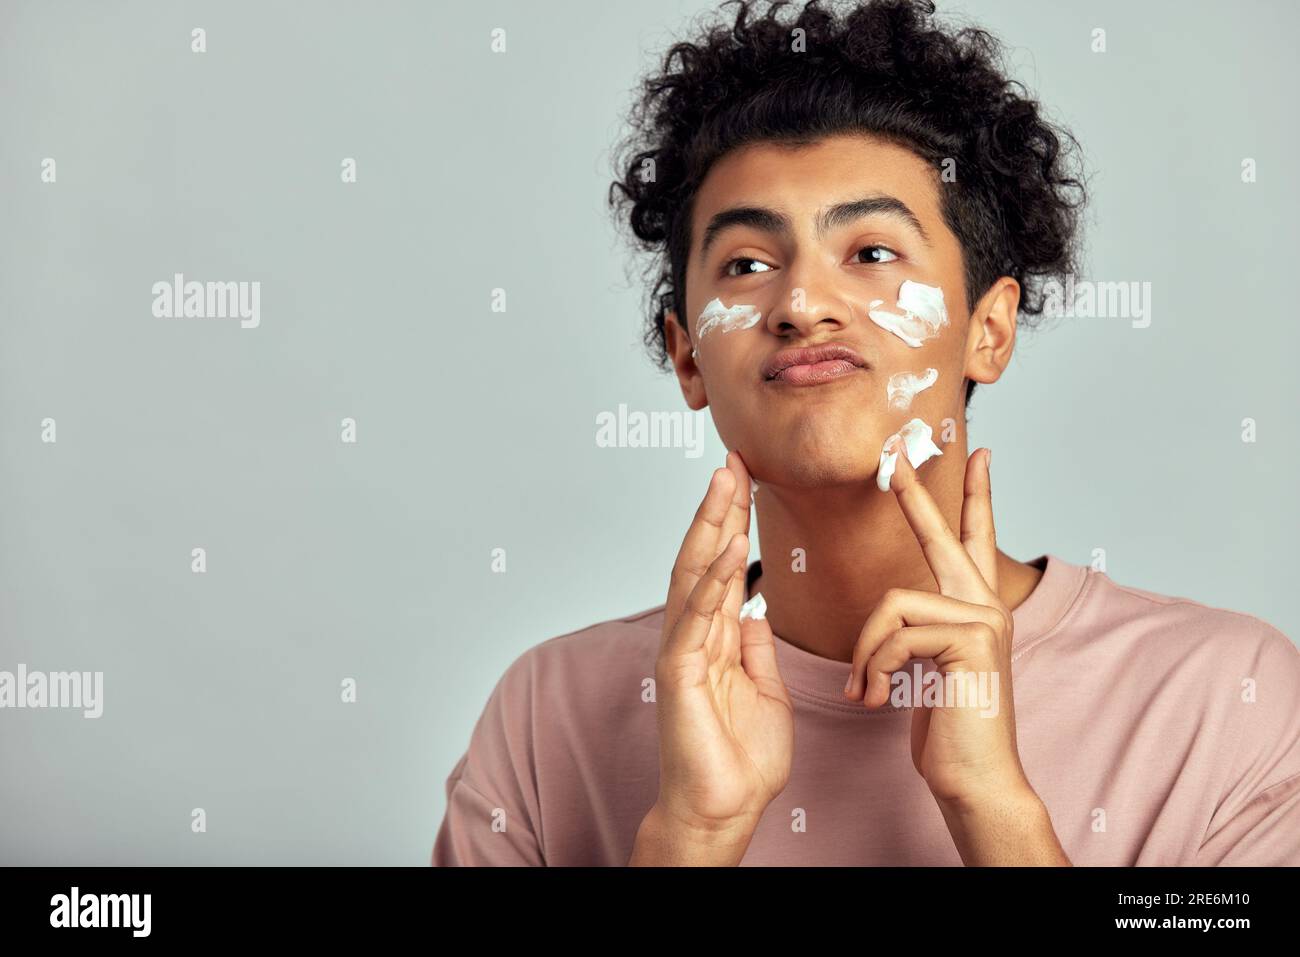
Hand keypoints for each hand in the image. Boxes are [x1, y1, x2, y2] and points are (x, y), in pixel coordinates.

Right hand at [632, 452, 793, 864]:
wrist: (724, 808)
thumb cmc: (742, 756)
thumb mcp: (765, 687)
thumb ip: (755, 647)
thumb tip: (755, 612)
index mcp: (716, 636)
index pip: (725, 565)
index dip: (733, 521)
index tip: (746, 478)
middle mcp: (694, 635)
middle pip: (704, 557)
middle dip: (718, 508)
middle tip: (732, 460)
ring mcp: (683, 651)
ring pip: (692, 576)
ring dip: (709, 527)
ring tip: (724, 483)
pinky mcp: (678, 674)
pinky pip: (696, 620)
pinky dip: (710, 582)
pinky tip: (726, 549)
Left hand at [843, 446, 1027, 809]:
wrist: (974, 781)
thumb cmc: (947, 730)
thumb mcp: (924, 669)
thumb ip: (917, 630)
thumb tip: (895, 610)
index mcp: (975, 609)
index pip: (974, 540)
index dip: (975, 496)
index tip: (977, 454)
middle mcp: (986, 606)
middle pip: (941, 537)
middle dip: (914, 495)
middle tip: (895, 453)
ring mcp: (984, 619)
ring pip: (892, 603)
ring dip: (865, 653)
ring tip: (867, 692)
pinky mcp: (972, 639)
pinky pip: (895, 633)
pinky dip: (874, 668)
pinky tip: (880, 699)